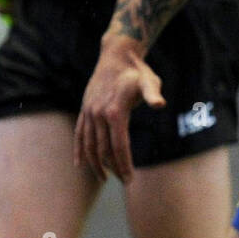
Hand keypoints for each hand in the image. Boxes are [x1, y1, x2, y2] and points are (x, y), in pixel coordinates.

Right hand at [74, 38, 164, 181]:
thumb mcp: (149, 81)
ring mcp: (88, 112)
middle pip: (103, 150)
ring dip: (95, 164)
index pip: (119, 147)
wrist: (116, 56)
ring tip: (105, 178)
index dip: (124, 165)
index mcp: (114, 112)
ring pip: (88, 145)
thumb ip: (153, 94)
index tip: (129, 179)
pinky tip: (80, 165)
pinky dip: (78, 150)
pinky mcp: (84, 110)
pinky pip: (79, 134)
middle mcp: (98, 114)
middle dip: (113, 168)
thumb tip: (160, 104)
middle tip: (124, 181)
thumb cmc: (137, 72)